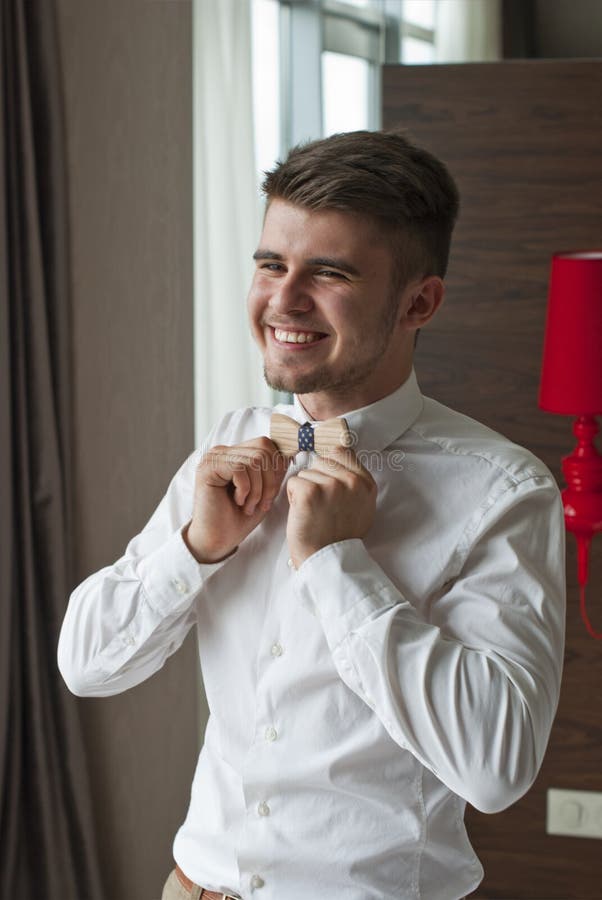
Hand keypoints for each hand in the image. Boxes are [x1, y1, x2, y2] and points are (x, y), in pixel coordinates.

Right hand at [185, 438, 287, 562]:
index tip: (270, 495)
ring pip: (254, 460)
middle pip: (262, 450)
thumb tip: (289, 454)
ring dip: (257, 489)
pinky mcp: (207, 468)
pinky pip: (239, 469)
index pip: (266, 444)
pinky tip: (237, 502)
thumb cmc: (239, 518)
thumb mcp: (264, 491)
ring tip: (249, 506)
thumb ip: (273, 471)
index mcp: (236, 454)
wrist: (218, 540)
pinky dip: (245, 490)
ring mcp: (213, 458)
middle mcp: (223, 452)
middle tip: (261, 504)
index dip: (276, 468)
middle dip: (269, 481)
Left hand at [286, 448, 376, 567]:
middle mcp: (352, 482)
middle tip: (320, 504)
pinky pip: (294, 482)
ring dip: (304, 489)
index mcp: (366, 483)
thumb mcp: (362, 506)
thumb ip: (354, 482)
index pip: (341, 451)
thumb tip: (338, 456)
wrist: (328, 560)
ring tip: (313, 512)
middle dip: (315, 478)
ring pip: (306, 472)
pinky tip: (303, 513)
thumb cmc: (340, 536)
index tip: (325, 482)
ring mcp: (332, 486)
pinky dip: (292, 497)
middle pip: (321, 460)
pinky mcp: (311, 493)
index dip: (328, 465)